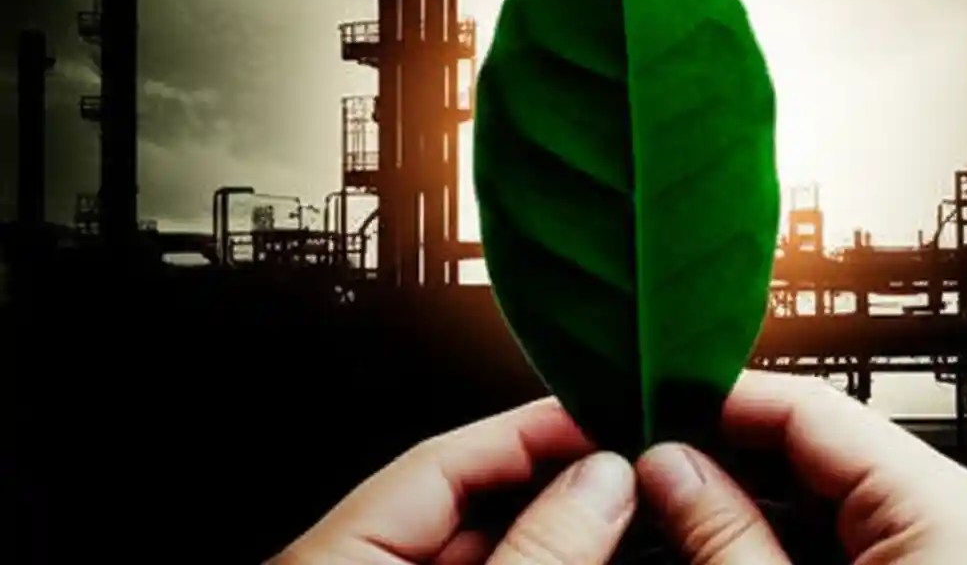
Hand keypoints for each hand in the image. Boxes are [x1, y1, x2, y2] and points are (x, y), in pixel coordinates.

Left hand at [269, 397, 637, 563]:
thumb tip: (602, 482)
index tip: (603, 420)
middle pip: (468, 503)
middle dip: (556, 481)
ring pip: (487, 550)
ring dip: (557, 531)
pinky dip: (538, 562)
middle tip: (631, 469)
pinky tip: (591, 554)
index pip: (438, 460)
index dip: (528, 429)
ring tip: (627, 513)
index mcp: (331, 560)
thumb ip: (535, 552)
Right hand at [634, 369, 966, 563]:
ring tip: (684, 516)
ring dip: (758, 504)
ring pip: (837, 496)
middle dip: (730, 458)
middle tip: (652, 472)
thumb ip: (727, 540)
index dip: (719, 400)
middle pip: (823, 448)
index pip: (812, 406)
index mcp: (950, 507)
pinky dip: (799, 540)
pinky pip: (863, 537)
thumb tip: (671, 470)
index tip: (653, 412)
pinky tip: (739, 548)